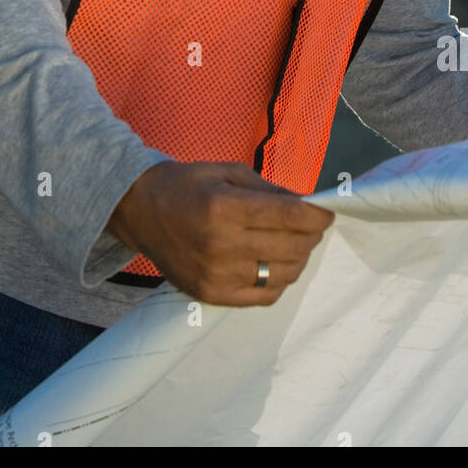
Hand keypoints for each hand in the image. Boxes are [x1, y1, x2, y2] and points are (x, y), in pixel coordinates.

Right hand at [106, 160, 333, 305]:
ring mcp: (216, 275)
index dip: (317, 215)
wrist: (140, 211)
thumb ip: (269, 189)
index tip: (327, 212)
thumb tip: (307, 206)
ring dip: (299, 258)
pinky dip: (280, 280)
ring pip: (283, 274)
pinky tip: (276, 263)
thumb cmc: (187, 185)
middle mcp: (221, 244)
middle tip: (313, 226)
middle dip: (311, 235)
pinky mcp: (211, 295)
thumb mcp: (228, 172)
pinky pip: (264, 295)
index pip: (289, 216)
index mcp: (224, 207)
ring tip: (295, 243)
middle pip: (292, 247)